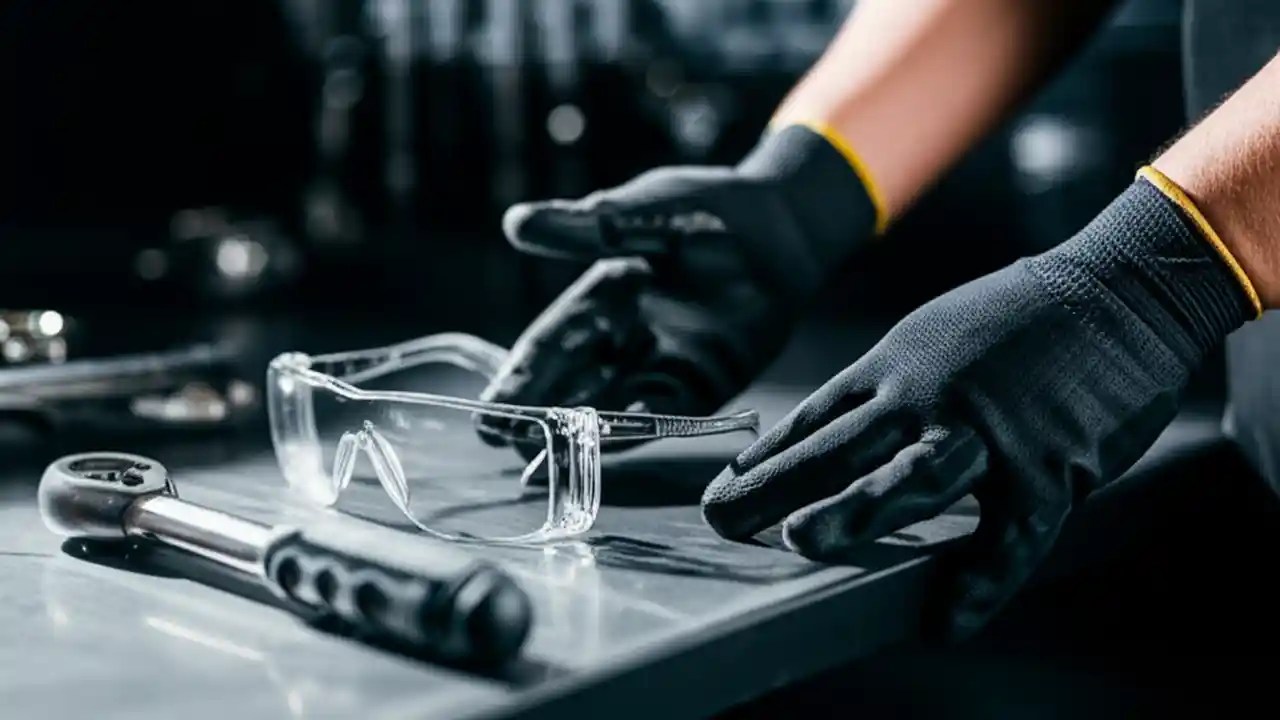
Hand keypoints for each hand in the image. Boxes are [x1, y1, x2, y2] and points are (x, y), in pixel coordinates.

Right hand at [479, 125, 878, 432]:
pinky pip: (666, 411)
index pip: (551, 343)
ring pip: (612, 405)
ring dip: (579, 432)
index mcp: (602, 297)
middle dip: (537, 414)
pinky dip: (638, 428)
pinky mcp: (705, 381)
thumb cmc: (708, 208)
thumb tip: (515, 223)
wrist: (783, 224)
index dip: (519, 376)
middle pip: (573, 383)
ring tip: (541, 459)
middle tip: (502, 442)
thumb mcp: (643, 211)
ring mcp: (665, 362)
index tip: (489, 409)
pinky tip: (609, 445)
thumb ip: (587, 228)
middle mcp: (626, 337)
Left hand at [702, 177, 1254, 639]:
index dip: (768, 457)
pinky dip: (979, 581)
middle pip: (840, 446)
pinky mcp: (1049, 463)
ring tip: (801, 542)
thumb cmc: (1023, 317)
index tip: (724, 486)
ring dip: (853, 511)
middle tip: (722, 519)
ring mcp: (988, 428)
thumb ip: (892, 384)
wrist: (1120, 287)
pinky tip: (947, 620)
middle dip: (776, 486)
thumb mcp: (936, 335)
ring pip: (909, 475)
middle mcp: (929, 393)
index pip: (817, 417)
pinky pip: (1008, 535)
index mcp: (898, 364)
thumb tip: (847, 424)